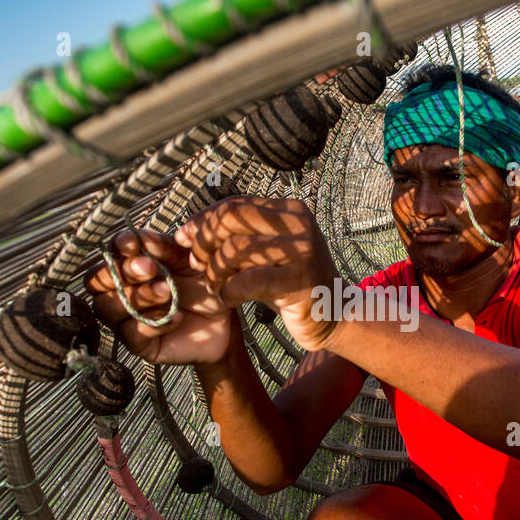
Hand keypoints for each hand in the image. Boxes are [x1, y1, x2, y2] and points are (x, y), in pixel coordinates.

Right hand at [84, 229, 234, 364]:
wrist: (224, 320)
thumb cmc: (201, 285)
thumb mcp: (187, 259)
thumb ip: (165, 246)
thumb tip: (142, 237)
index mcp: (128, 268)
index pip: (106, 257)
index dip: (115, 249)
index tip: (132, 244)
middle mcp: (119, 293)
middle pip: (96, 282)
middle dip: (124, 272)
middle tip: (152, 268)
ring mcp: (125, 320)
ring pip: (109, 308)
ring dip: (139, 296)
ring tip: (168, 291)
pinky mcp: (138, 345)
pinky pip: (132, 334)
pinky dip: (155, 323)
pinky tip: (177, 317)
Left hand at [173, 196, 342, 351]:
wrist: (335, 316)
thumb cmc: (291, 285)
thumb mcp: (268, 253)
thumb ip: (239, 236)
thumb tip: (189, 229)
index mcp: (290, 211)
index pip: (235, 204)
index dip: (204, 219)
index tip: (184, 238)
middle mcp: (298, 225)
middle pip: (232, 219)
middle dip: (204, 241)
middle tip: (197, 263)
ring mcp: (303, 252)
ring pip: (235, 249)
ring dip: (214, 270)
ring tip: (213, 285)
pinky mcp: (301, 282)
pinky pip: (247, 281)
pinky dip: (228, 291)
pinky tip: (227, 299)